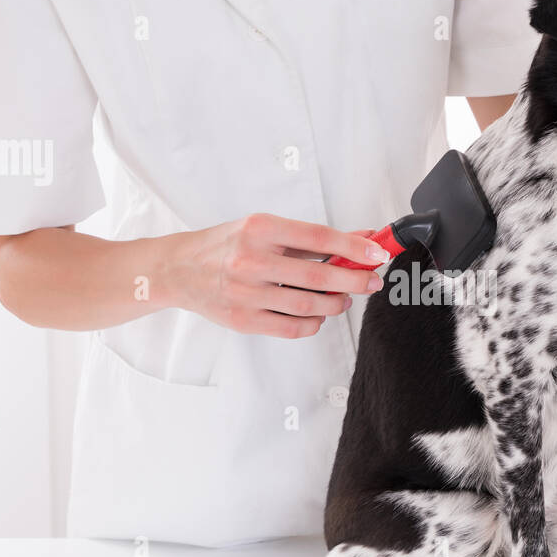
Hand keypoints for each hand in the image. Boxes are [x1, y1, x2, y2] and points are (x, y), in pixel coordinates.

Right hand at [169, 213, 389, 338]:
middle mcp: (251, 260)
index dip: (353, 247)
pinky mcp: (243, 320)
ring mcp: (245, 293)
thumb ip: (308, 237)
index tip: (377, 253)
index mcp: (259, 229)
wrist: (179, 269)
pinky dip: (314, 323)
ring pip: (308, 305)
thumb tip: (358, 240)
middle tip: (372, 281)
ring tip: (344, 297)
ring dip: (336, 303)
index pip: (318, 237)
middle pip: (318, 275)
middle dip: (354, 280)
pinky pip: (291, 327)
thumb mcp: (263, 229)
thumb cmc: (225, 246)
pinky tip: (319, 314)